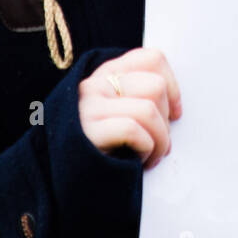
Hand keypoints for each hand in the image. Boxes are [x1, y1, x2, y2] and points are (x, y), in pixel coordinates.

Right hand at [77, 47, 181, 168]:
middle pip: (156, 86)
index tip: (175, 114)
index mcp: (106, 74)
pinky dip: (146, 150)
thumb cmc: (102, 149)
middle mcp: (94, 84)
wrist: (62, 179)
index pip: (152, 59)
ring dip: (161, 141)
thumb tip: (175, 108)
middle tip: (160, 144)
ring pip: (148, 110)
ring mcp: (88, 106)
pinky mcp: (87, 131)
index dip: (173, 86)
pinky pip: (133, 131)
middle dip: (167, 121)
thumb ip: (137, 98)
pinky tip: (139, 162)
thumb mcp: (118, 114)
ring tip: (153, 157)